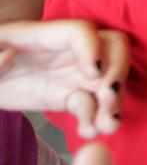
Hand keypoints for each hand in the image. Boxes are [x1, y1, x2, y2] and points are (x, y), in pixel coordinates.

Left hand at [0, 20, 128, 139]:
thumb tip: (9, 54)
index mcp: (45, 36)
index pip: (81, 32)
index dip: (93, 48)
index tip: (94, 72)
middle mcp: (69, 51)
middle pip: (112, 47)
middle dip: (118, 70)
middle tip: (109, 96)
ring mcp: (73, 74)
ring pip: (108, 80)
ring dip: (115, 101)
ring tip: (108, 124)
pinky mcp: (69, 96)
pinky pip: (91, 105)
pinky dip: (96, 119)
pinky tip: (88, 132)